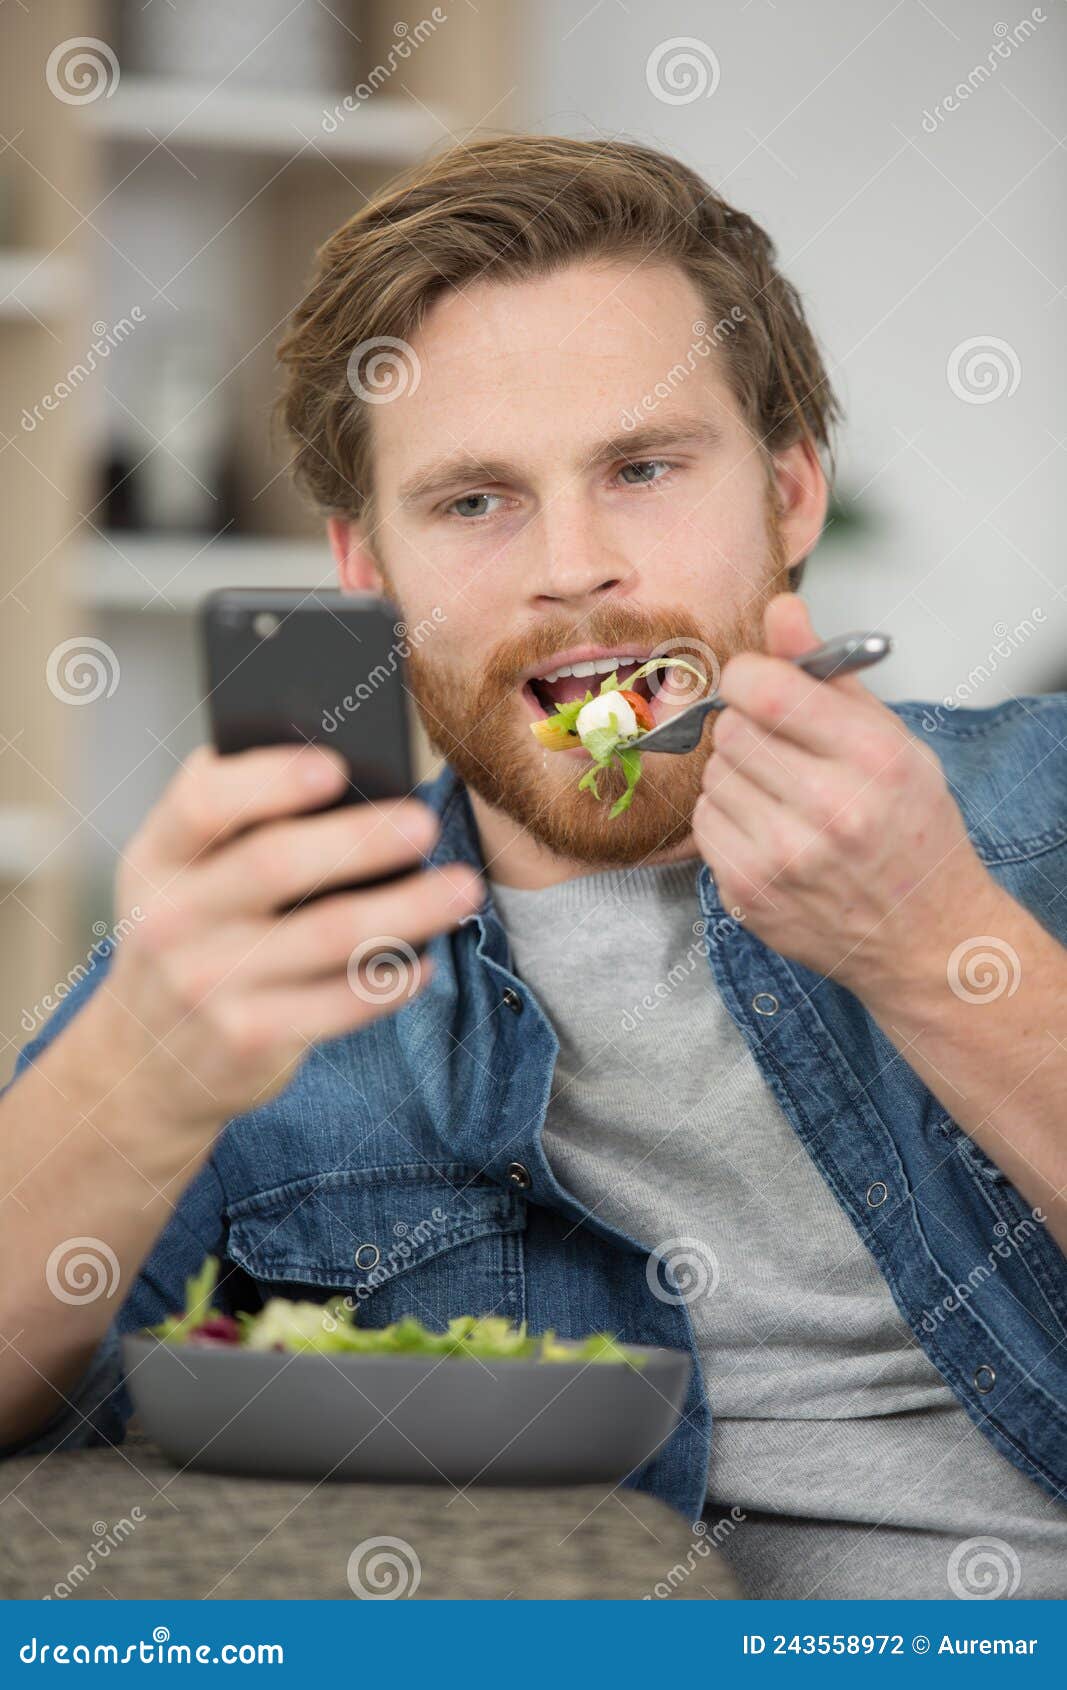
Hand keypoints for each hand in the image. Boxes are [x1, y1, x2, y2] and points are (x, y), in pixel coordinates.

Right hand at [102, 745, 481, 1136]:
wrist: (146, 1061)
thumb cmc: (194, 934)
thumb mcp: (183, 875)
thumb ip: (238, 820)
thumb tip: (352, 770)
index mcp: (158, 857)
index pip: (204, 804)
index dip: (269, 781)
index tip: (336, 765)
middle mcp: (171, 920)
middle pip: (275, 864)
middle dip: (360, 840)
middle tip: (425, 822)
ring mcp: (207, 985)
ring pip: (327, 936)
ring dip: (406, 909)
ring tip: (462, 887)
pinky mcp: (248, 1040)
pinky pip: (339, 1005)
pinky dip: (390, 982)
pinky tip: (426, 960)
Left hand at [692, 593, 998, 998]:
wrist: (923, 937)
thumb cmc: (910, 830)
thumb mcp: (892, 740)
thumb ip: (829, 673)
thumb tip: (780, 608)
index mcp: (872, 758)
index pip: (760, 687)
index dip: (750, 678)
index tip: (762, 688)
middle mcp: (828, 809)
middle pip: (731, 729)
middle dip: (751, 730)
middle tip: (785, 752)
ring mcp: (783, 858)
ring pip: (713, 774)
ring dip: (737, 775)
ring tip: (784, 796)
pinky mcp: (749, 892)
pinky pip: (703, 823)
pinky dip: (727, 818)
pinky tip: (768, 829)